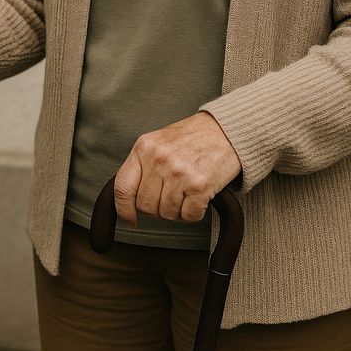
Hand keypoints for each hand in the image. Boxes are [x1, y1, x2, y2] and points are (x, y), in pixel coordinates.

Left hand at [114, 112, 240, 226]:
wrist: (228, 130)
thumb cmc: (194, 138)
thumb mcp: (159, 142)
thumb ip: (142, 165)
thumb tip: (129, 197)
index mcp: (144, 148)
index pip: (122, 187)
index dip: (123, 209)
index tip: (129, 220)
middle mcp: (159, 159)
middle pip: (145, 205)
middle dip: (156, 210)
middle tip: (169, 201)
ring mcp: (179, 173)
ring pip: (166, 214)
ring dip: (176, 212)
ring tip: (185, 195)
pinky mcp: (200, 185)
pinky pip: (189, 216)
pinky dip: (194, 213)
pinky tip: (198, 198)